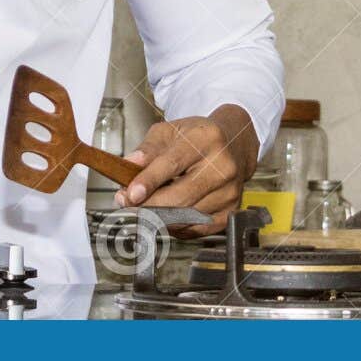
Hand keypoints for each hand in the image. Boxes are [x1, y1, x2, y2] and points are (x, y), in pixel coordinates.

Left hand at [113, 105, 258, 237]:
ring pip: (187, 216)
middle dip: (149, 206)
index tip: (130, 195)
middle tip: (129, 206)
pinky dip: (176, 226)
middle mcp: (222, 166)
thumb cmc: (197, 138)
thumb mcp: (169, 131)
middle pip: (181, 196)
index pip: (172, 163)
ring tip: (145, 208)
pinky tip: (167, 215)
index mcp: (205, 139)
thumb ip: (147, 149)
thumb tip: (128, 166)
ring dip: (160, 217)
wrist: (232, 144)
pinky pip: (197, 229)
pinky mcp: (230, 210)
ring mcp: (229, 191)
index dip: (148, 181)